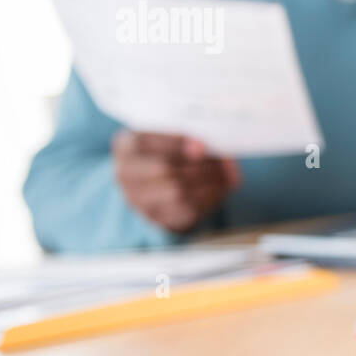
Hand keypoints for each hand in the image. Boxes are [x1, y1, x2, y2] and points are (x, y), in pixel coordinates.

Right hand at [112, 130, 239, 232]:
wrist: (150, 184)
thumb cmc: (163, 153)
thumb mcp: (166, 138)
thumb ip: (183, 140)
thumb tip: (202, 148)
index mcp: (126, 147)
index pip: (148, 144)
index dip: (178, 144)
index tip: (203, 146)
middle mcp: (126, 175)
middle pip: (165, 171)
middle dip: (201, 165)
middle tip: (225, 161)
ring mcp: (139, 200)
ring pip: (177, 193)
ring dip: (210, 182)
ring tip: (229, 174)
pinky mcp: (158, 218)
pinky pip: (187, 210)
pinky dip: (211, 198)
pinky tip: (223, 188)